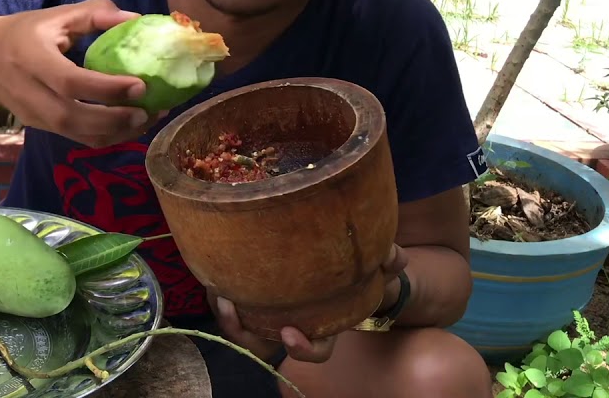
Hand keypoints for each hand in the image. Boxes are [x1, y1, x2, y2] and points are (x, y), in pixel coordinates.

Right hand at [0, 0, 165, 147]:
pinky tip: (128, 125)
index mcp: (33, 60)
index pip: (71, 82)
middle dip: (116, 120)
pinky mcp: (40, 127)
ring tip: (147, 119)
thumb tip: (135, 19)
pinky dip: (105, 137)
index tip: (141, 85)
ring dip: (116, 133)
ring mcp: (34, 115)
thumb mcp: (54, 15)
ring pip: (77, 134)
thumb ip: (94, 14)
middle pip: (74, 118)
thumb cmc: (20, 32)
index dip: (107, 88)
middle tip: (150, 111)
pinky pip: (76, 138)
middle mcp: (31, 93)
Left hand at [209, 244, 411, 365]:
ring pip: (242, 328)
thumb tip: (392, 256)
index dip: (302, 349)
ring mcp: (271, 313)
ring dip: (226, 313)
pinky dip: (222, 290)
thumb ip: (389, 262)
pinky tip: (215, 270)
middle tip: (233, 309)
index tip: (288, 334)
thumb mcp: (378, 266)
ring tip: (218, 289)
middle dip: (243, 333)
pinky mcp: (254, 295)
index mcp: (325, 326)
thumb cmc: (359, 270)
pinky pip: (233, 301)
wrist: (341, 264)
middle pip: (262, 345)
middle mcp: (294, 326)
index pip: (314, 351)